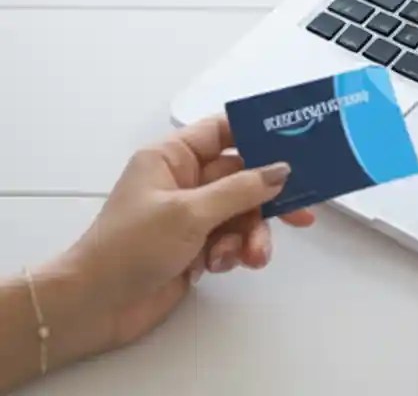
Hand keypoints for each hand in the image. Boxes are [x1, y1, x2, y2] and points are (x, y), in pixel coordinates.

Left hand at [51, 115, 315, 357]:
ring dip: (252, 234)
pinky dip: (234, 252)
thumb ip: (241, 190)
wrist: (96, 306)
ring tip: (253, 256)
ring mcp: (190, 216)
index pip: (222, 131)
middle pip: (242, 178)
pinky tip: (222, 266)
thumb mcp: (190, 213)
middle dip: (266, 200)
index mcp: (171, 158)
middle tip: (302, 213)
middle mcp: (183, 182)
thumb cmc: (131, 246)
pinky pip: (232, 239)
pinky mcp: (196, 246)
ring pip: (242, 213)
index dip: (257, 134)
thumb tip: (282, 171)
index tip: (296, 143)